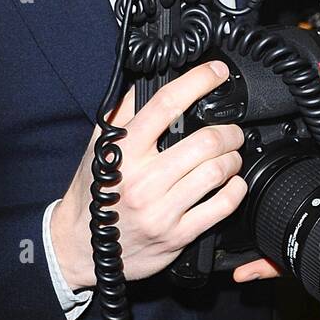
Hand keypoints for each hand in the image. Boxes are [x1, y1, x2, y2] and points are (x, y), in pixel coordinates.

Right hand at [51, 60, 247, 289]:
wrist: (83, 245)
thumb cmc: (94, 191)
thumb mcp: (100, 146)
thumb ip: (124, 112)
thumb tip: (151, 81)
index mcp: (124, 150)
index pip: (166, 105)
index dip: (198, 82)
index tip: (216, 73)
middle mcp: (142, 179)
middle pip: (204, 142)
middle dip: (228, 132)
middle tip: (231, 131)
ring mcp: (161, 210)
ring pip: (216, 172)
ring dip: (233, 159)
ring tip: (230, 156)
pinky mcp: (176, 235)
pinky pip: (221, 207)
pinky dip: (235, 189)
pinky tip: (232, 183)